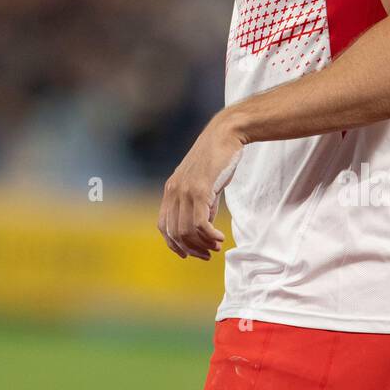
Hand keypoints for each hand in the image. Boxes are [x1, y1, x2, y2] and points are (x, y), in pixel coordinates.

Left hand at [157, 115, 243, 261]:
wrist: (225, 135)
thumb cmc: (218, 159)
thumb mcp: (204, 184)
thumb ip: (201, 205)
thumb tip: (204, 228)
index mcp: (170, 190)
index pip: (164, 226)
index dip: (174, 244)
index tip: (190, 254)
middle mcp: (174, 191)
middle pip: (174, 232)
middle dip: (191, 249)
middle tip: (207, 254)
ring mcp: (185, 190)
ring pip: (187, 230)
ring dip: (202, 244)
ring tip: (216, 246)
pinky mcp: (200, 190)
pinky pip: (200, 223)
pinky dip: (210, 236)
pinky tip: (219, 238)